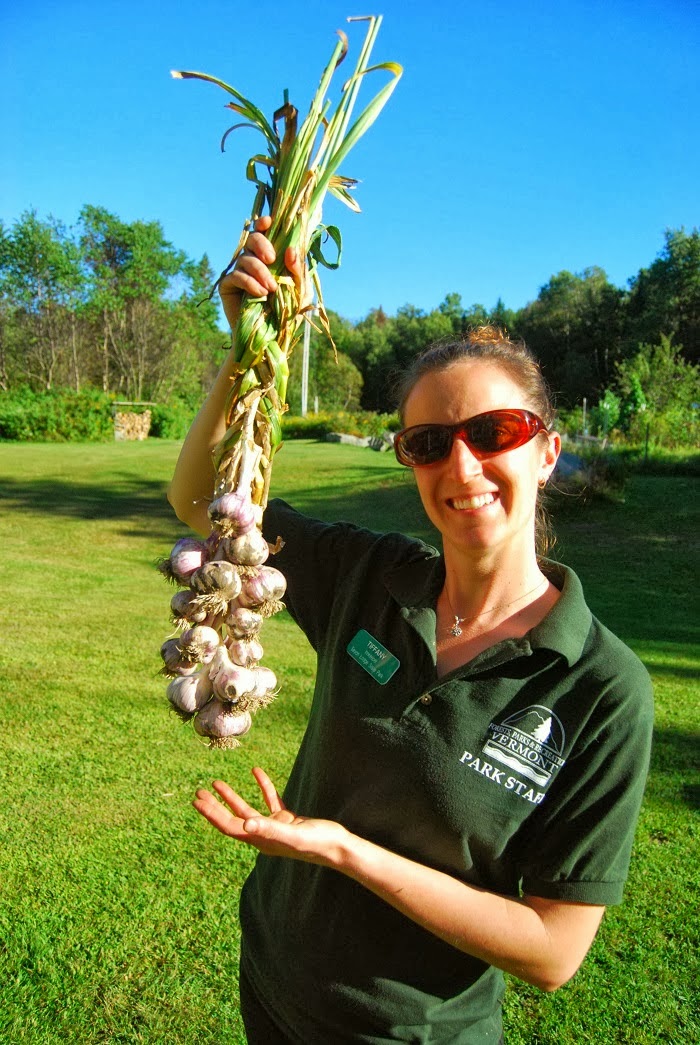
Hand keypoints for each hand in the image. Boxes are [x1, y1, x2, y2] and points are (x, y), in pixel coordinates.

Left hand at [193, 767, 350, 866]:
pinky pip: (270, 801)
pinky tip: (257, 772)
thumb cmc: (316, 842)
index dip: (211, 814)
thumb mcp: (291, 833)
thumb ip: (269, 829)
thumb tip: (245, 824)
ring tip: (216, 783)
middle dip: (214, 807)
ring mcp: (274, 828)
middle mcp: (263, 835)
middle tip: (198, 793)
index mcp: (260, 841)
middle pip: (232, 819)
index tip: (196, 801)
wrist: (337, 846)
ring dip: (231, 797)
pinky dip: (263, 787)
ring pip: (247, 810)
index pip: (229, 826)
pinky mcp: (286, 820)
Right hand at [218, 216, 305, 328]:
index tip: (268, 222)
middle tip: (272, 259)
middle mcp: (252, 262)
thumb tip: (290, 250)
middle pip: (251, 239)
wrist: (270, 339)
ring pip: (244, 258)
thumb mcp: (299, 292)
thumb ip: (298, 271)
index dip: (263, 224)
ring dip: (259, 271)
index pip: (263, 234)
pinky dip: (249, 282)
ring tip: (271, 288)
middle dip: (261, 244)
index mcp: (269, 258)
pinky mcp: (227, 287)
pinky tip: (260, 294)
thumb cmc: (287, 314)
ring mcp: (238, 273)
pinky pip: (235, 276)